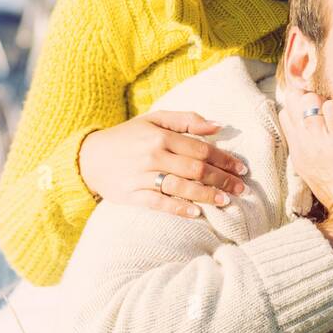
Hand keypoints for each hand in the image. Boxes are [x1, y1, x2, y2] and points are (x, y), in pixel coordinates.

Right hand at [77, 111, 248, 216]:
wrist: (90, 157)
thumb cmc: (129, 136)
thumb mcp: (155, 119)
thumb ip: (187, 120)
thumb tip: (218, 126)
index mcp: (161, 135)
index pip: (201, 149)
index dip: (224, 159)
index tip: (242, 168)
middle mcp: (154, 155)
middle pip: (196, 169)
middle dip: (222, 179)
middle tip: (242, 188)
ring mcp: (142, 176)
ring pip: (181, 186)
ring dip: (206, 195)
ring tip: (226, 200)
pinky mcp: (132, 195)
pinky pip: (159, 203)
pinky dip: (179, 208)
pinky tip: (197, 213)